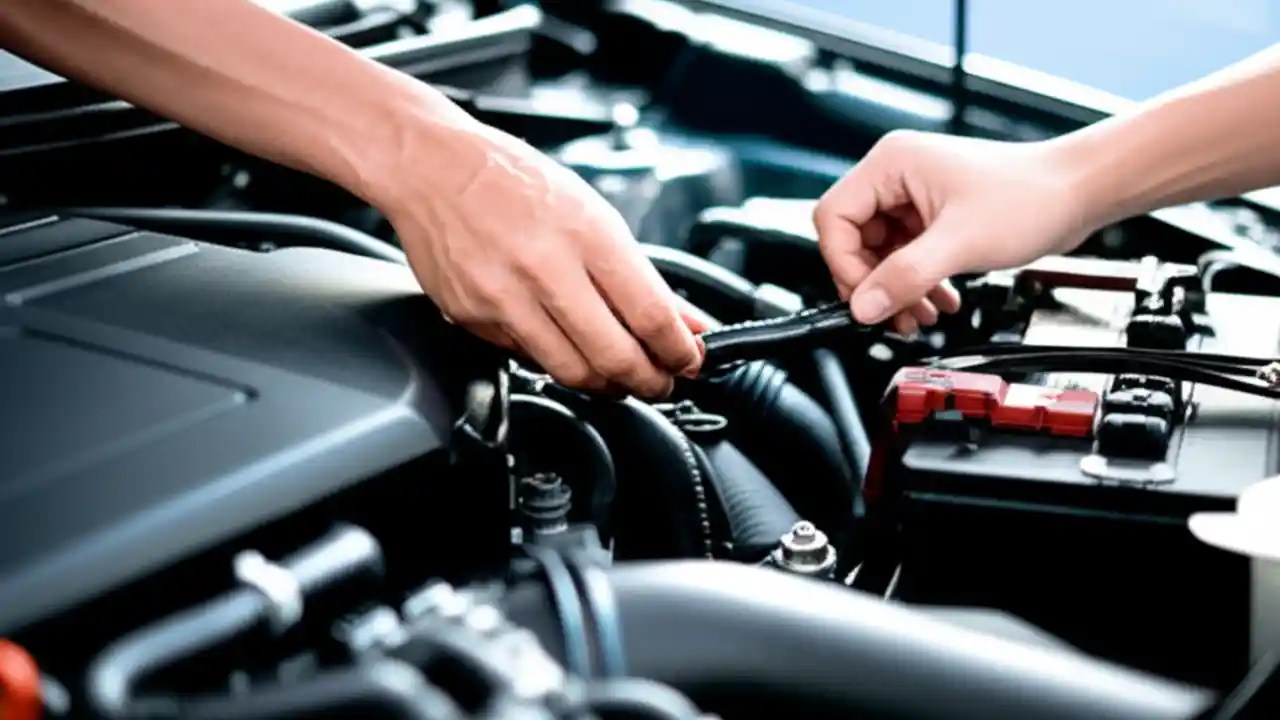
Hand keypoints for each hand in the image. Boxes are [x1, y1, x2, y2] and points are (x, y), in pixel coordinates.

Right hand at [378, 119, 702, 397]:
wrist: (431, 166)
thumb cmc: (513, 181)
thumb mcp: (593, 214)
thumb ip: (641, 276)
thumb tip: (685, 321)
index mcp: (586, 234)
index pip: (649, 315)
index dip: (679, 352)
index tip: (690, 361)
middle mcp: (545, 268)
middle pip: (614, 357)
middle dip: (650, 381)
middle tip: (662, 382)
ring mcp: (504, 297)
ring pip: (572, 372)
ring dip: (608, 384)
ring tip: (621, 376)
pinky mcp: (474, 318)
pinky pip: (528, 359)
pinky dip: (557, 361)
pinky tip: (568, 346)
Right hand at [813, 130, 1092, 333]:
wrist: (1079, 192)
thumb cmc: (1031, 195)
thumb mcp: (959, 243)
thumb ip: (904, 277)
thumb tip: (863, 306)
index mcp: (891, 164)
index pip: (835, 218)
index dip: (844, 263)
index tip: (866, 296)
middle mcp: (897, 176)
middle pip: (852, 239)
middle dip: (872, 282)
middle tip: (892, 312)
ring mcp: (914, 197)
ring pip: (879, 252)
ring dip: (896, 288)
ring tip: (918, 314)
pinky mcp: (933, 216)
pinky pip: (906, 255)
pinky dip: (916, 282)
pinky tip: (937, 301)